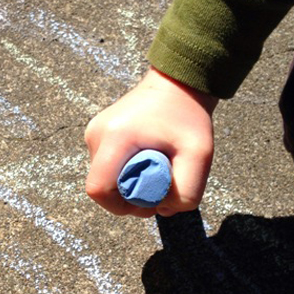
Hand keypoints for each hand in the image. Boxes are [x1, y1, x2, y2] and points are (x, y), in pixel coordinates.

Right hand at [84, 68, 217, 216]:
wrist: (177, 83)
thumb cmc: (188, 117)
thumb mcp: (200, 156)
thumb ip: (187, 192)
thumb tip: (163, 209)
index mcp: (116, 137)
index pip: (98, 189)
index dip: (120, 207)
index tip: (148, 204)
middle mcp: (97, 134)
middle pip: (101, 186)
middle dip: (128, 199)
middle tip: (158, 190)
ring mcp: (93, 132)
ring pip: (104, 177)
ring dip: (128, 184)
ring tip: (155, 170)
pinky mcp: (97, 133)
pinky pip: (106, 166)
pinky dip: (125, 172)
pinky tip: (146, 161)